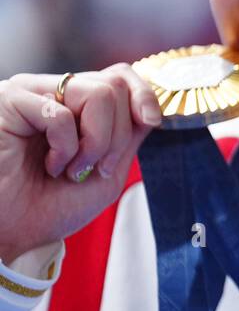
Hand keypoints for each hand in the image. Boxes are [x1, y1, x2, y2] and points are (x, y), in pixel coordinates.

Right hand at [0, 63, 161, 261]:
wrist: (14, 234)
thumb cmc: (52, 206)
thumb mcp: (107, 172)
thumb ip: (128, 137)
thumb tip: (150, 109)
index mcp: (74, 105)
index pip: (118, 76)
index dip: (143, 95)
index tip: (151, 121)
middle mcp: (52, 92)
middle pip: (114, 86)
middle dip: (118, 135)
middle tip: (96, 168)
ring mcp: (30, 93)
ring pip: (99, 93)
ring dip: (98, 142)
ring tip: (73, 169)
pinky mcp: (9, 101)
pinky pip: (62, 114)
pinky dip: (66, 148)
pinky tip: (50, 166)